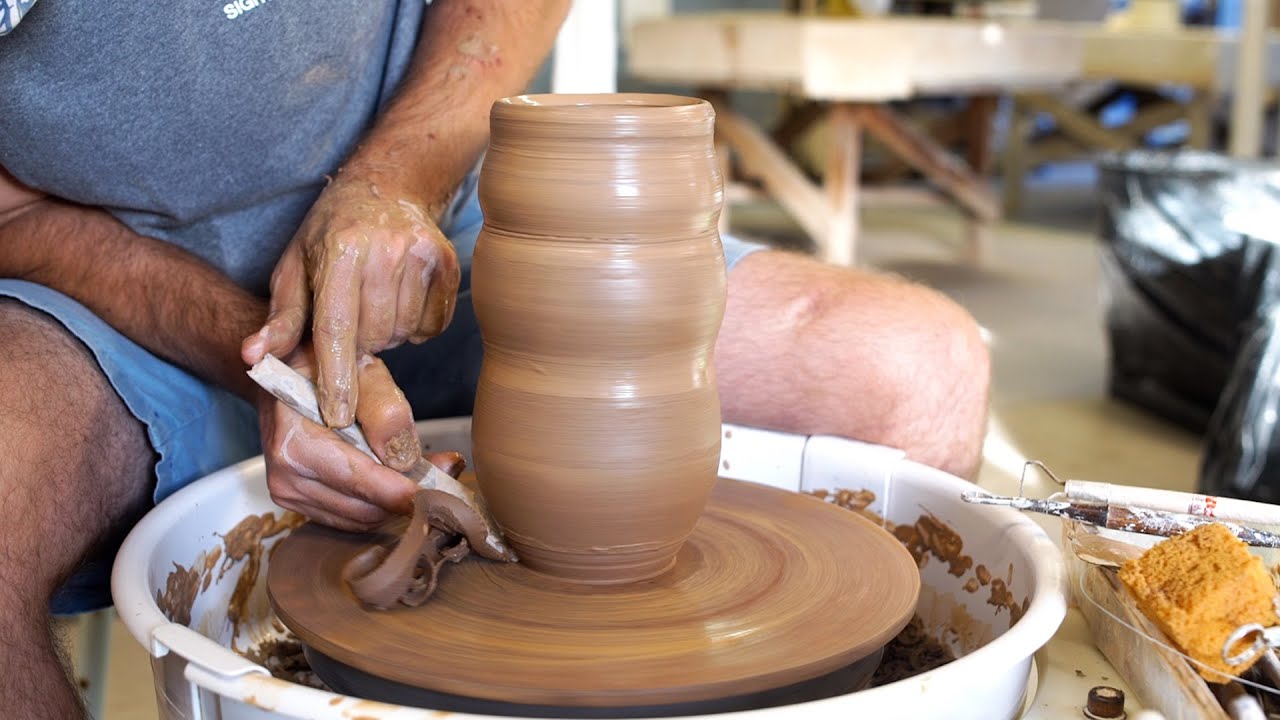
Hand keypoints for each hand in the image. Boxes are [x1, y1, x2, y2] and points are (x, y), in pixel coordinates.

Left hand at [242, 176, 459, 427]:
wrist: (388, 185)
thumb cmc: (332, 232)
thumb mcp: (295, 267)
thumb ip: (280, 317)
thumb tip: (253, 357)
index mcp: (339, 251)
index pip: (336, 328)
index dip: (337, 377)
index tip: (337, 416)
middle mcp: (384, 250)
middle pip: (373, 337)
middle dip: (359, 344)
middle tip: (352, 319)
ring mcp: (421, 254)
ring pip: (404, 334)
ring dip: (387, 333)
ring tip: (376, 303)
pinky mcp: (448, 264)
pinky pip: (432, 326)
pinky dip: (416, 325)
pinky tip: (402, 298)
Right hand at [254, 348, 463, 531]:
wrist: (282, 374)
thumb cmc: (324, 367)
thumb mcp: (360, 370)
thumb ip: (386, 410)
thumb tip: (406, 459)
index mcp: (296, 444)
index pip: (360, 481)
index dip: (404, 491)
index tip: (442, 492)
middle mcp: (286, 477)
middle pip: (365, 508)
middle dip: (408, 496)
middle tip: (444, 472)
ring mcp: (288, 493)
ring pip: (361, 519)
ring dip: (395, 502)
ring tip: (422, 472)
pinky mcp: (296, 503)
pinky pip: (349, 518)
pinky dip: (377, 504)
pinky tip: (393, 478)